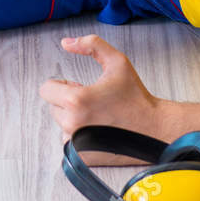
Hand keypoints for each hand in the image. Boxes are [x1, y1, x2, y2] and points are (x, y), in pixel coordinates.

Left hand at [39, 34, 163, 164]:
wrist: (154, 128)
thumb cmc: (136, 97)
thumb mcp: (117, 61)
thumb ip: (91, 44)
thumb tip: (66, 42)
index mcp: (76, 100)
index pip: (46, 89)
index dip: (62, 84)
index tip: (78, 86)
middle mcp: (72, 124)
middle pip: (53, 107)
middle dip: (68, 102)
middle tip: (93, 101)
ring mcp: (77, 143)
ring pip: (61, 125)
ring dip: (73, 119)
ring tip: (97, 116)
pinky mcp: (82, 157)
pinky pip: (69, 142)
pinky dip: (79, 136)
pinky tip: (98, 131)